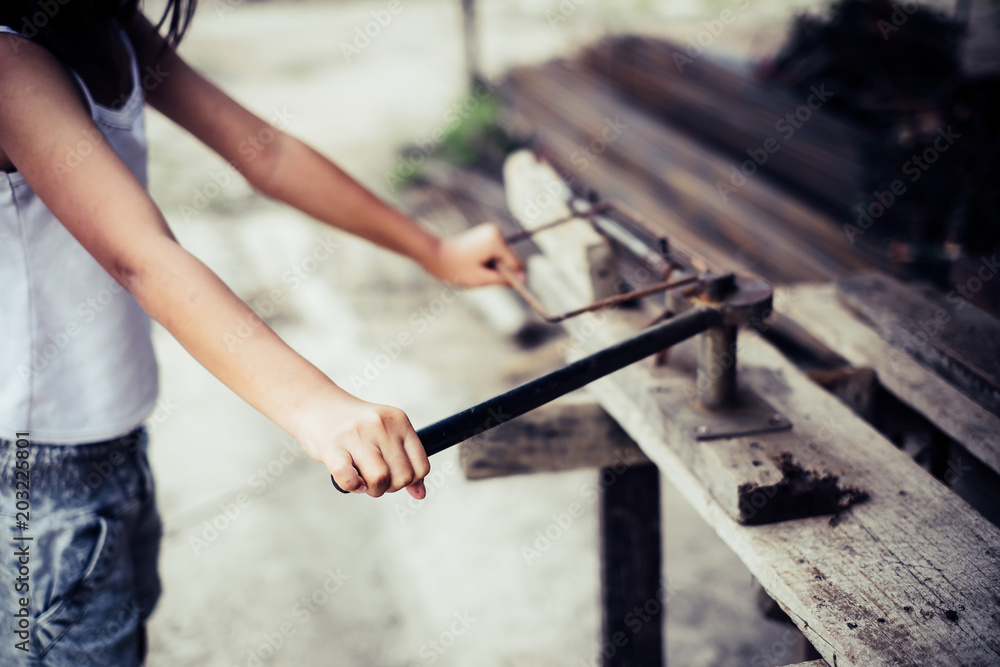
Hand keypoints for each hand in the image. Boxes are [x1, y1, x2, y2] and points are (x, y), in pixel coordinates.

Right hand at [294, 389, 429, 498]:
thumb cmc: (354, 426)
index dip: (410, 481)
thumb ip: (405, 461)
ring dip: (373, 489)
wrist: (316, 405)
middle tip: (375, 479)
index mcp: (398, 420)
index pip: (421, 466)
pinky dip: (354, 487)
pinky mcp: (332, 446)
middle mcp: (381, 424)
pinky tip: (352, 481)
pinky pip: (350, 479)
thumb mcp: (386, 434)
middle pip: (402, 476)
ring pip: (380, 479)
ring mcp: (356, 434)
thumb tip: (420, 494)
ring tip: (363, 480)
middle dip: (390, 487)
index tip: (394, 477)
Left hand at [424, 223, 525, 286]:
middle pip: (511, 259)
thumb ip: (504, 279)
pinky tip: (475, 262)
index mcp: (496, 241)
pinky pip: (497, 253)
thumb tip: (524, 280)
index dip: (509, 277)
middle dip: (500, 270)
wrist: (435, 254)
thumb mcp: (481, 279)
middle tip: (479, 274)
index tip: (494, 282)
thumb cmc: (455, 268)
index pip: (516, 264)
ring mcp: (492, 231)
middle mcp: (497, 232)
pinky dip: (489, 261)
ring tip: (475, 267)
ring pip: (504, 257)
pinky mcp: (488, 234)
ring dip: (494, 267)